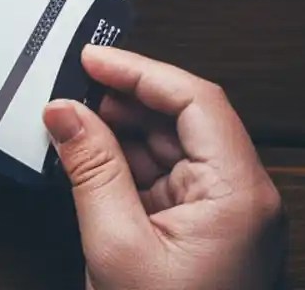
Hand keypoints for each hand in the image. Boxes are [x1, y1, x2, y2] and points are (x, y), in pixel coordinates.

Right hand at [43, 45, 285, 289]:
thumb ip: (90, 170)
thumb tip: (65, 112)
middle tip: (69, 88)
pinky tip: (85, 161)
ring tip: (69, 125)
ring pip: (169, 148)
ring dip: (118, 133)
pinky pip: (160, 180)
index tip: (92, 58)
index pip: (196, 102)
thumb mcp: (115, 246)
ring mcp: (221, 217)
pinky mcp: (198, 233)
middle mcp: (240, 199)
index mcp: (239, 194)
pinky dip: (121, 166)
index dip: (140, 72)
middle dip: (124, 100)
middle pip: (184, 120)